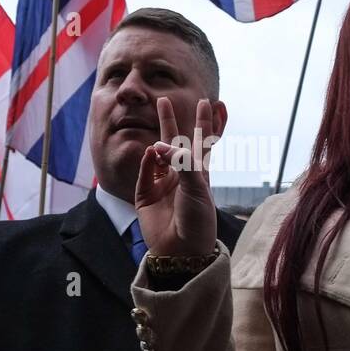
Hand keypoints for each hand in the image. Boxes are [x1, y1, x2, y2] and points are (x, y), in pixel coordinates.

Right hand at [134, 97, 218, 256]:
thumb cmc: (198, 219)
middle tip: (162, 100)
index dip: (203, 122)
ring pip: (155, 157)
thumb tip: (160, 146)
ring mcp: (161, 184)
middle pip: (173, 143)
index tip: (205, 102)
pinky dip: (146, 164)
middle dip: (168, 121)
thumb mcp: (197, 188)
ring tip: (158, 147)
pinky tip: (151, 156)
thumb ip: (182, 163)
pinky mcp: (145, 196)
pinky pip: (144, 174)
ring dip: (157, 146)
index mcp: (198, 174)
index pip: (201, 143)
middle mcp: (179, 176)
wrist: (183, 250)